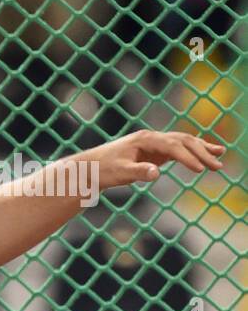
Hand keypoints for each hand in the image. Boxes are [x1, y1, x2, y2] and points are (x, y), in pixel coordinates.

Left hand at [92, 129, 225, 190]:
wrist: (89, 168)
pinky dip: (192, 152)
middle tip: (217, 167)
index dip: (187, 157)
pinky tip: (206, 155)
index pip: (172, 146)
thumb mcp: (119, 173)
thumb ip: (138, 172)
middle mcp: (151, 138)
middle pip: (182, 141)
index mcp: (144, 140)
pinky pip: (178, 149)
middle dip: (201, 153)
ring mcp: (154, 143)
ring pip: (183, 142)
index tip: (200, 169)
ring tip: (220, 156)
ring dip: (201, 149)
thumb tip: (156, 172)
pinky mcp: (154, 151)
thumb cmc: (102, 170)